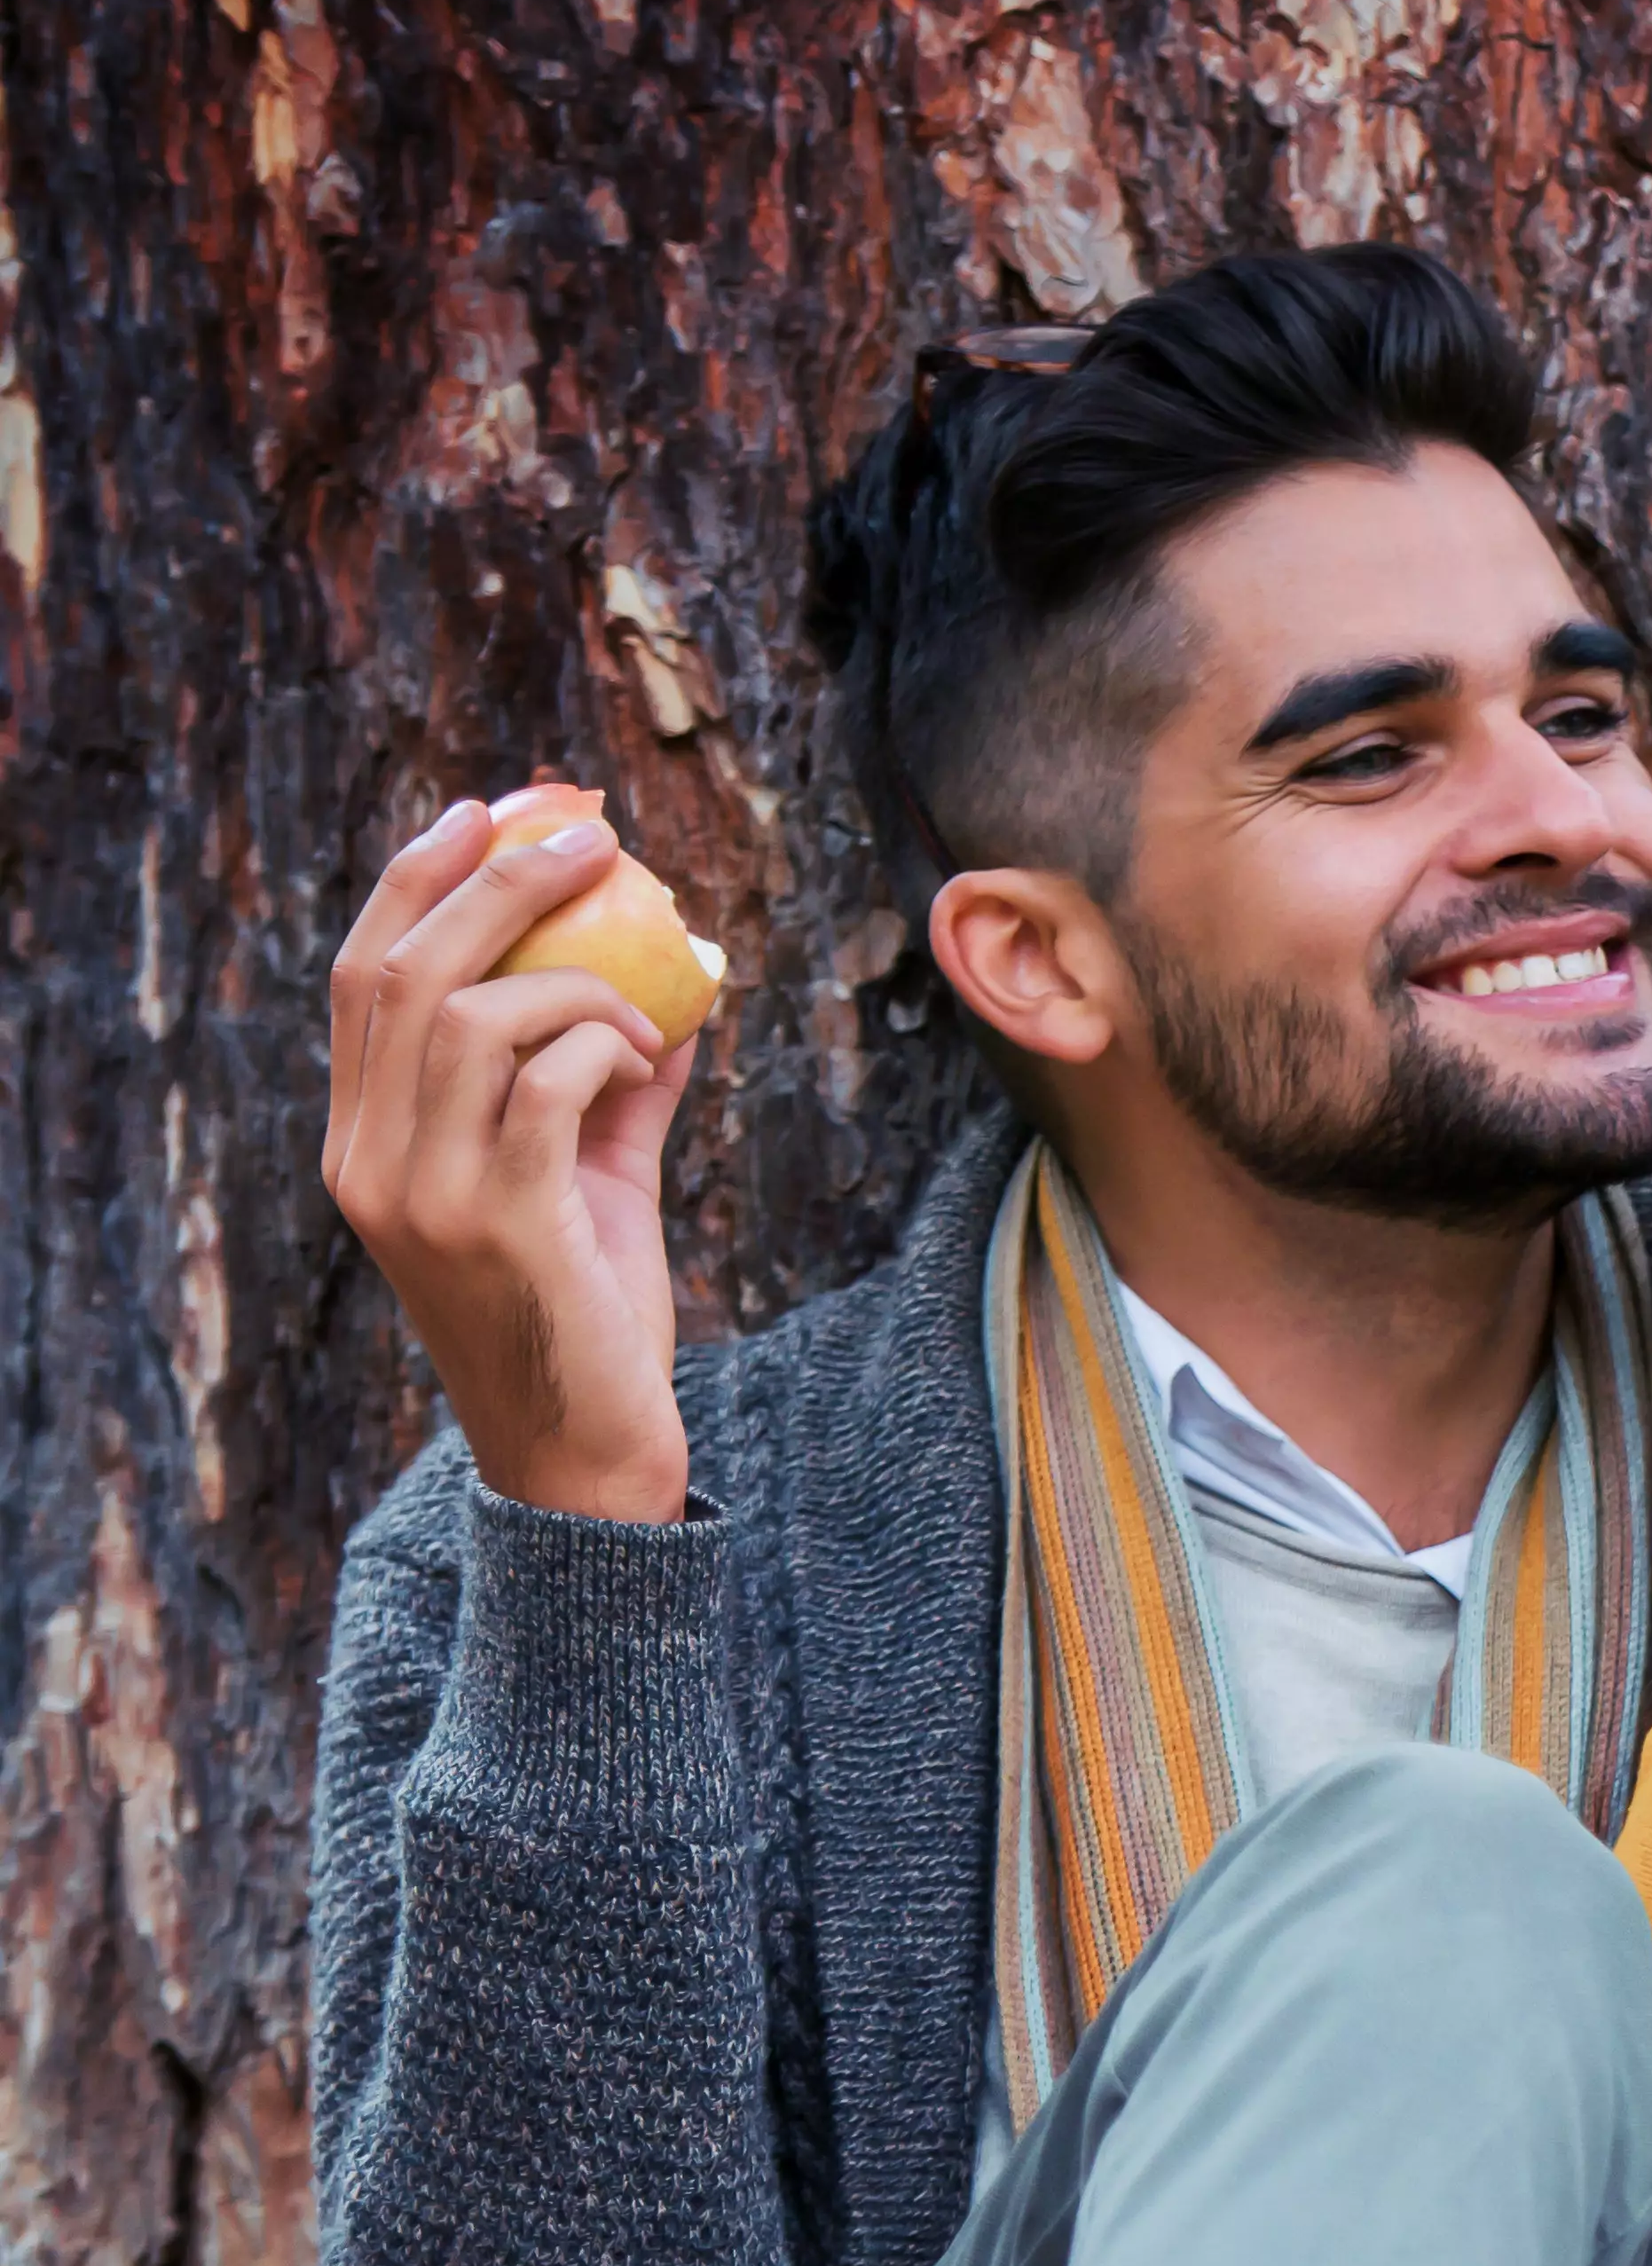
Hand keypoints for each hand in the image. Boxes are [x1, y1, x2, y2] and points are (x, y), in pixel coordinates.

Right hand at [320, 794, 709, 1523]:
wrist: (590, 1451)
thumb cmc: (590, 1313)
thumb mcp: (593, 1179)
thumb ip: (614, 1086)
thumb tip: (675, 990)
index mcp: (365, 1141)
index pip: (362, 978)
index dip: (414, 882)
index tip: (482, 814)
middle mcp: (370, 1159)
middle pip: (405, 971)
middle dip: (495, 884)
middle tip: (589, 841)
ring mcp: (422, 1192)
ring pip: (469, 1015)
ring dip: (571, 980)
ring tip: (639, 1008)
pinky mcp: (497, 1221)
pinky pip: (543, 1083)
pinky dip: (601, 1046)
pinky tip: (645, 1060)